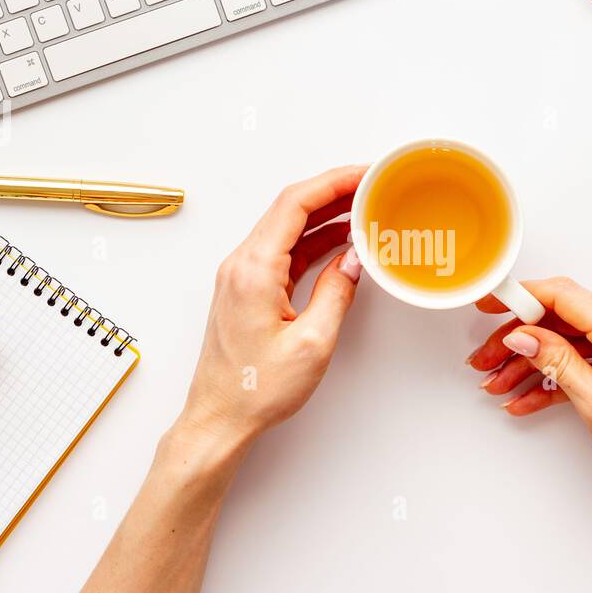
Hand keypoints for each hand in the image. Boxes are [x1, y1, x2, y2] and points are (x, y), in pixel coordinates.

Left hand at [173, 166, 365, 455]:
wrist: (219, 419)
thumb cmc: (256, 390)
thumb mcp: (312, 344)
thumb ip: (337, 293)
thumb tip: (354, 260)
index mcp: (253, 270)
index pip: (295, 204)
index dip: (334, 182)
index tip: (364, 173)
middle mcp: (241, 265)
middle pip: (290, 209)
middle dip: (333, 192)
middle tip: (372, 185)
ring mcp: (241, 276)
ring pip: (287, 229)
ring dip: (325, 216)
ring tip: (364, 209)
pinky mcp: (246, 291)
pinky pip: (283, 252)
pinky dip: (313, 242)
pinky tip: (340, 243)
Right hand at [468, 277, 591, 491]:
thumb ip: (557, 364)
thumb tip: (523, 335)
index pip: (561, 295)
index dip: (519, 296)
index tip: (489, 303)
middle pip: (562, 318)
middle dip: (518, 341)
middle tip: (485, 362)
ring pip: (572, 340)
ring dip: (534, 363)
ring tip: (501, 387)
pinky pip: (591, 356)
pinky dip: (561, 374)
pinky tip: (530, 398)